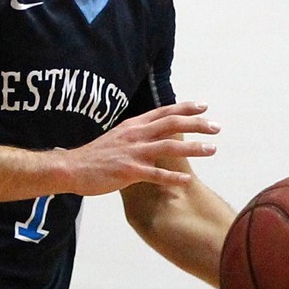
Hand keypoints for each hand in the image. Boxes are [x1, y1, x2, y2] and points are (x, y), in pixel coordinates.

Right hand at [61, 101, 218, 195]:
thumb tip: (153, 135)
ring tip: (212, 149)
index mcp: (134, 126)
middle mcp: (136, 135)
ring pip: (169, 147)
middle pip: (172, 124)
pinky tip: (187, 181)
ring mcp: (133, 153)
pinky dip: (173, 178)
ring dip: (193, 147)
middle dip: (197, 125)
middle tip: (216, 128)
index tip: (204, 107)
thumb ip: (137, 135)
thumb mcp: (117, 137)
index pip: (164, 112)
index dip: (185, 108)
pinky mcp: (128, 171)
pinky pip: (155, 174)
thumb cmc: (95, 156)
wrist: (71, 168)